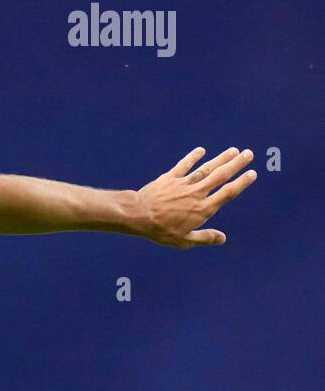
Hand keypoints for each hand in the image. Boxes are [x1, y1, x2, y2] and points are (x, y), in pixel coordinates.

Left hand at [136, 147, 257, 248]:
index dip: (241, 182)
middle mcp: (196, 193)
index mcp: (203, 209)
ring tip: (233, 150)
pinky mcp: (169, 178)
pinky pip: (183, 165)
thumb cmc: (160, 230)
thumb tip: (223, 238)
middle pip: (221, 176)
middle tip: (249, 153)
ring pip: (206, 168)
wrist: (137, 215)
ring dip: (220, 158)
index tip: (252, 173)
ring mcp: (183, 184)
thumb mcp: (184, 240)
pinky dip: (193, 157)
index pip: (227, 193)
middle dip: (236, 164)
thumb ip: (204, 238)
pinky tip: (201, 150)